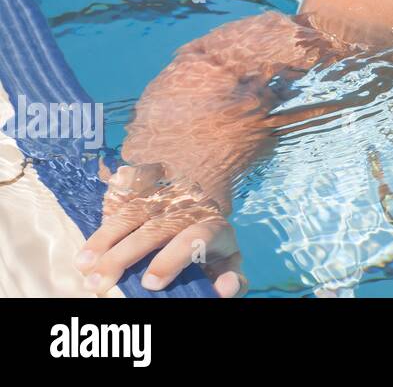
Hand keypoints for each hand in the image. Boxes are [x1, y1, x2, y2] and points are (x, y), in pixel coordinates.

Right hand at [75, 161, 245, 297]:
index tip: (150, 283)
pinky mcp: (148, 182)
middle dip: (125, 255)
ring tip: (83, 264)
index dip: (173, 259)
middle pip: (155, 228)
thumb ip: (230, 278)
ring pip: (133, 211)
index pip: (195, 239)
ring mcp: (166, 192)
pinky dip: (116, 191)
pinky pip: (131, 182)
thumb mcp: (227, 261)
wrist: (209, 193)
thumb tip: (227, 289)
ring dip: (105, 237)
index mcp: (213, 227)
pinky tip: (105, 199)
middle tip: (100, 284)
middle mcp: (189, 207)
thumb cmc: (211, 244)